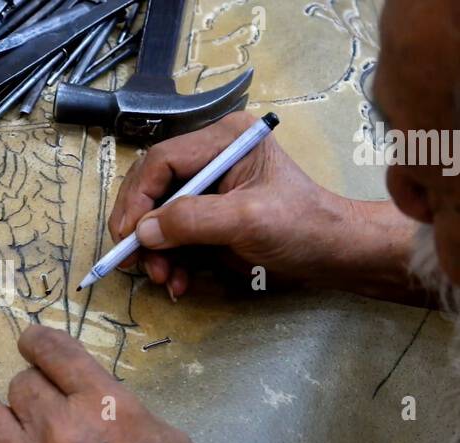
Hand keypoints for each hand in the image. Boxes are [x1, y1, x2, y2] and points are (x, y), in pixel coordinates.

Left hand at [0, 325, 219, 442]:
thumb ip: (124, 409)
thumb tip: (92, 396)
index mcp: (105, 406)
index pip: (54, 351)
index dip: (38, 341)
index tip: (32, 342)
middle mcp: (59, 428)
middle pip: (20, 383)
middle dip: (34, 394)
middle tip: (47, 414)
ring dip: (5, 424)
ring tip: (23, 442)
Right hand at [108, 111, 414, 299]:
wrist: (336, 256)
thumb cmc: (304, 227)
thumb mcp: (249, 220)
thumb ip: (194, 220)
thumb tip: (144, 231)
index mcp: (224, 140)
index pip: (162, 160)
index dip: (138, 197)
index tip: (128, 235)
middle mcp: (211, 158)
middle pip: (152, 187)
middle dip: (142, 227)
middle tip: (132, 261)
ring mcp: (208, 189)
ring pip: (158, 216)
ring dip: (155, 251)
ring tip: (163, 278)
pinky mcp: (208, 217)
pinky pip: (173, 236)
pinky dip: (169, 260)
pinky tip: (177, 280)